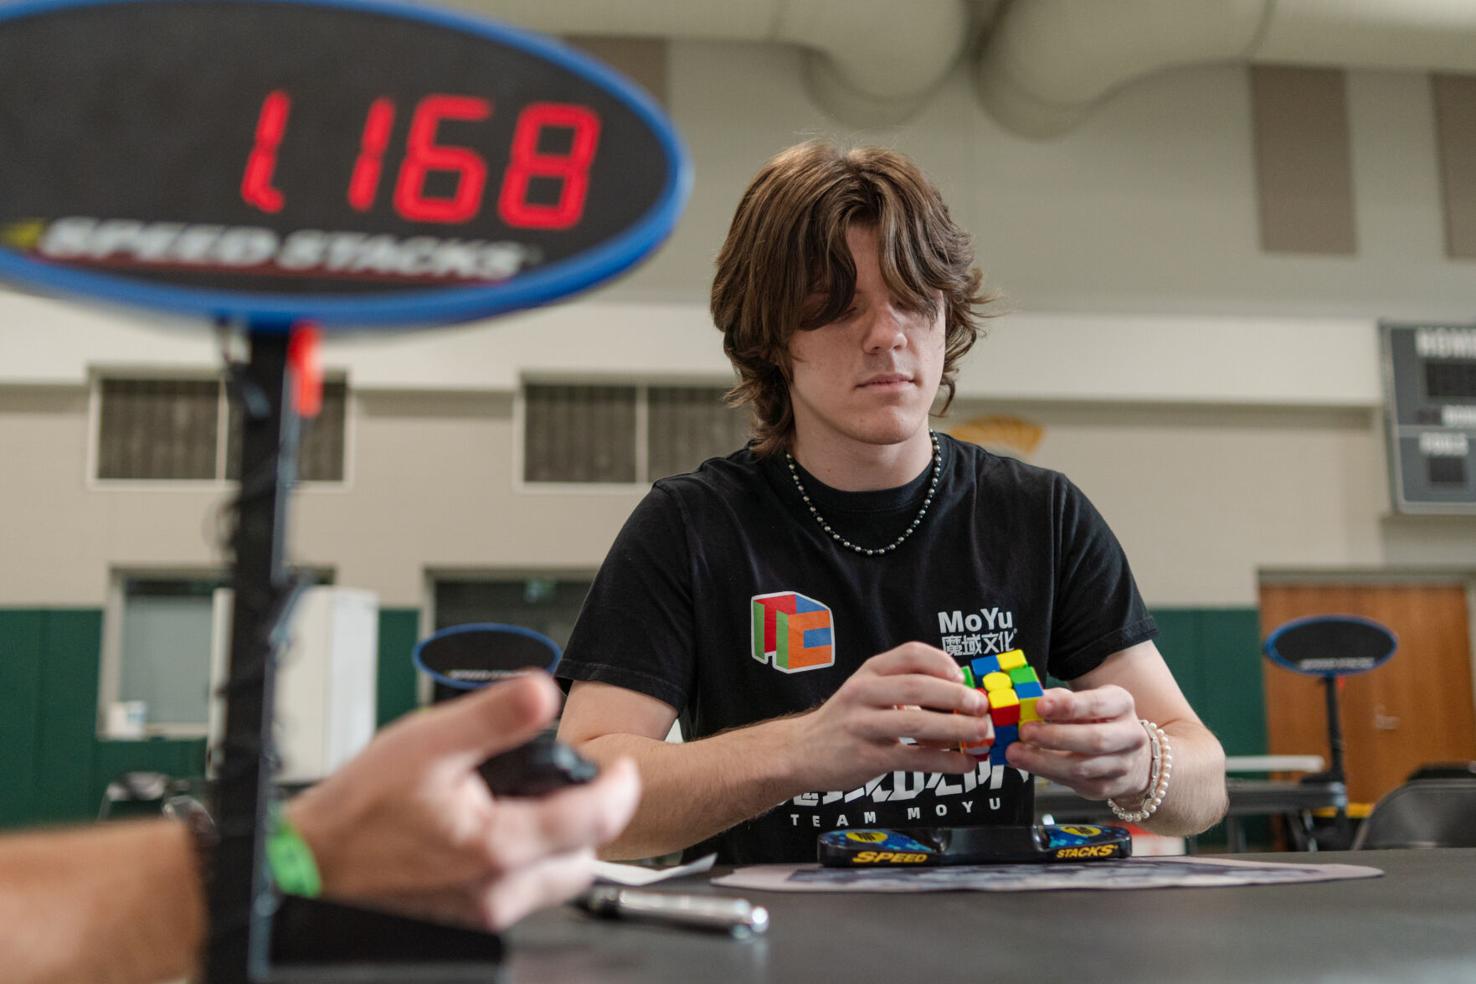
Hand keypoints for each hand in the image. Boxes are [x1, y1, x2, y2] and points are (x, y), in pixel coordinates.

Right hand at [287, 672, 640, 930]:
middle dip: (590, 816)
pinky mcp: (468, 921)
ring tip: (534, 801)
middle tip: (575, 780)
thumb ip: (494, 716)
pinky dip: (527, 862)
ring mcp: (483, 912)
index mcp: (498, 845)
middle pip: (585, 857)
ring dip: (560, 842)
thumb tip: (543, 691)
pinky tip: (499, 830)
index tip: (620, 765)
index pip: (597, 819)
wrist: (306, 865)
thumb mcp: (426, 742)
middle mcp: (498, 890)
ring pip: (556, 880)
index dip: (620, 785)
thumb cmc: (356, 812)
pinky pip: (521, 893)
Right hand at [789, 642, 990, 790]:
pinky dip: (946, 761)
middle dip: (957, 696)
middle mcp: (864, 693)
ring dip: (957, 729)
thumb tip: (961, 698)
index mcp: (870, 672)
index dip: (943, 662)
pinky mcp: (867, 756)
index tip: (965, 676)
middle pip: (918, 686)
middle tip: (982, 706)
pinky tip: (965, 764)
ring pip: (917, 723)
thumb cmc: (845, 721)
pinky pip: (914, 758)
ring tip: (981, 734)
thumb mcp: (867, 692)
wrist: (800, 752)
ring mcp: (863, 725)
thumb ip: (904, 690)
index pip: (911, 654)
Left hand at [1006, 685, 1150, 801]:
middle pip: (1094, 740)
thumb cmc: (1097, 720)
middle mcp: (1129, 736)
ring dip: (1043, 761)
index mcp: (1122, 705)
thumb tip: (1027, 701)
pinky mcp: (1107, 787)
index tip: (1040, 706)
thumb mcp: (1083, 701)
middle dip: (1054, 737)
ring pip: (1082, 767)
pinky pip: (1074, 783)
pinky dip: (1046, 773)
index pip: (1097, 704)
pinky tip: (1027, 764)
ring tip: (1016, 752)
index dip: (1067, 706)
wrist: (1126, 753)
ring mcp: (1121, 765)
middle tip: (1024, 732)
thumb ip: (1058, 699)